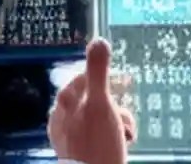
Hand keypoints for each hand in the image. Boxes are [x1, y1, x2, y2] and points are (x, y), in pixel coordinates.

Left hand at [48, 39, 135, 163]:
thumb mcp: (99, 104)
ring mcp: (74, 136)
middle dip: (116, 105)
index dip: (105, 76)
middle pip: (96, 99)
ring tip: (125, 134)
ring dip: (119, 121)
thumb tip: (99, 40)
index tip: (124, 79)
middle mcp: (66, 119)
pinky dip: (115, 135)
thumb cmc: (96, 144)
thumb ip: (98, 72)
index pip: (84, 78)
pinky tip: (123, 142)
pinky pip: (103, 135)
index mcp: (65, 103)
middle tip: (125, 116)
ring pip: (102, 117)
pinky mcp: (84, 151)